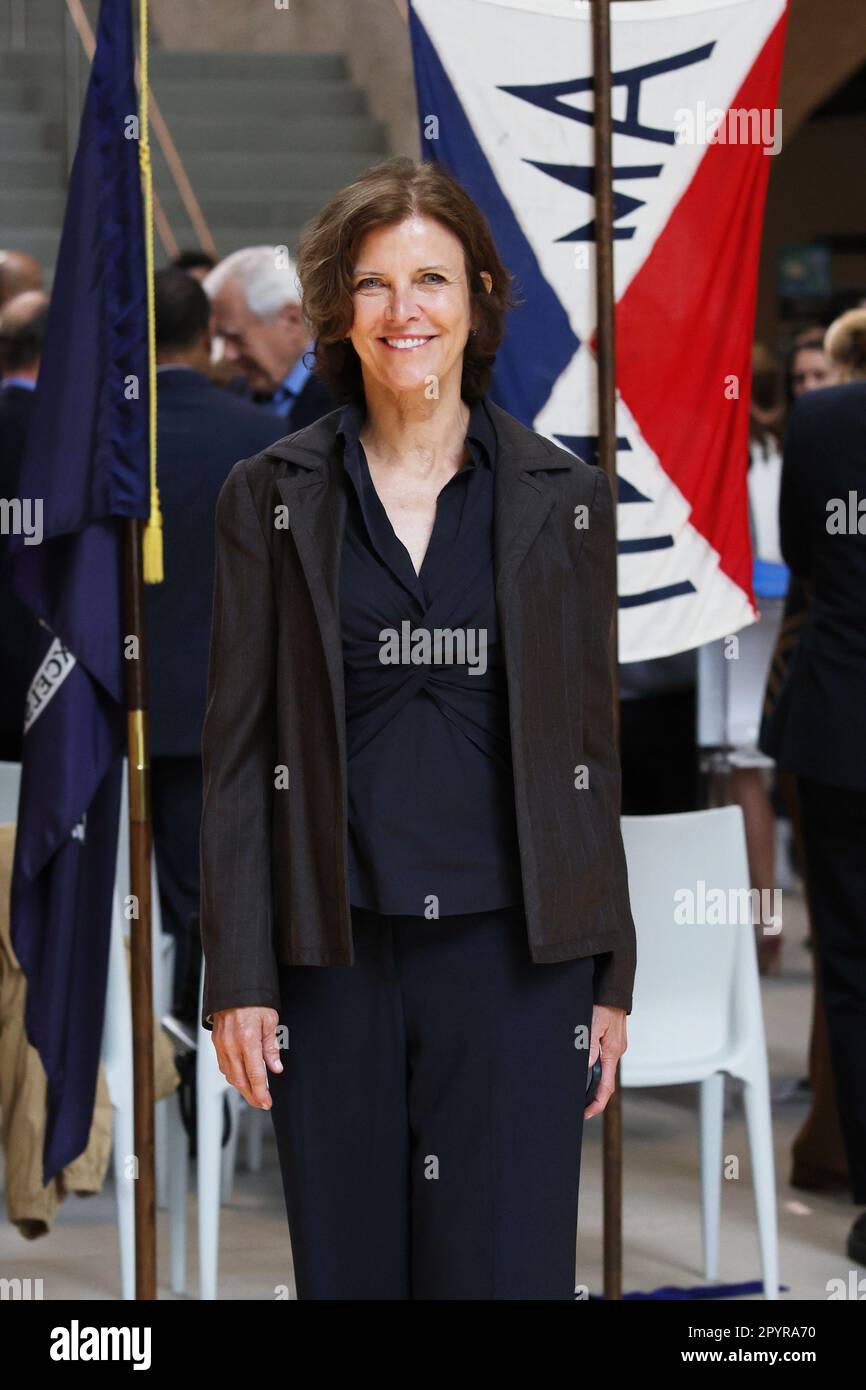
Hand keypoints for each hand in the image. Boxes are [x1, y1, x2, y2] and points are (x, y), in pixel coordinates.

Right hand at [210, 1006, 283, 1109]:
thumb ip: (271, 1047)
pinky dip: (232, 1076)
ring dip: (241, 1088)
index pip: (255, 1075)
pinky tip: (240, 1079)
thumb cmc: (253, 1001)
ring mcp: (221, 1045)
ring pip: (230, 1076)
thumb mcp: (270, 1020)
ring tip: (253, 1094)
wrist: (233, 987)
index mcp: (247, 1039)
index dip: (261, 1092)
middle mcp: (231, 1045)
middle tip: (261, 1103)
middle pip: (240, 1080)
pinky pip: (223, 1066)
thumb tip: (275, 1068)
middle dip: (251, 1096)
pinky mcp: (216, 1043)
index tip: (267, 1102)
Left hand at [584, 1004, 626, 1118]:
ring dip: (593, 1083)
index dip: (597, 1103)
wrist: (614, 992)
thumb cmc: (605, 1005)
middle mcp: (616, 1052)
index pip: (607, 1086)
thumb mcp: (595, 1023)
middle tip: (578, 1106)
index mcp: (613, 1052)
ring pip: (604, 1071)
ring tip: (578, 1092)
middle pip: (606, 1082)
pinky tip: (585, 1070)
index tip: (586, 1113)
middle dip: (594, 1097)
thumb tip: (587, 1065)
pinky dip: (595, 1069)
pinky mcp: (612, 1043)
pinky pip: (604, 1060)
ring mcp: (615, 1048)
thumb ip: (591, 1044)